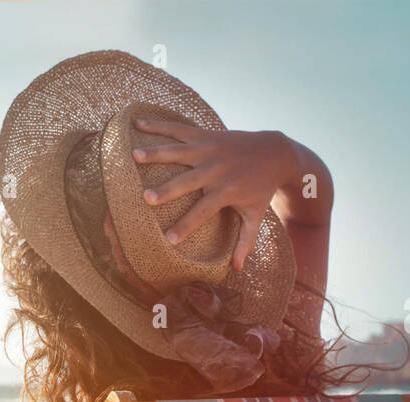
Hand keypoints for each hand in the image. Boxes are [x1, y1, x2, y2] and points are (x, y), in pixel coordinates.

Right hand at [132, 120, 295, 268]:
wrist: (274, 151)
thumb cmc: (261, 188)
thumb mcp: (255, 215)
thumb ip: (246, 242)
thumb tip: (236, 270)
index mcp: (227, 190)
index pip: (203, 212)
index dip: (187, 226)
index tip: (169, 240)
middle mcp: (217, 169)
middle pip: (188, 181)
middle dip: (168, 189)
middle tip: (147, 198)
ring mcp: (210, 149)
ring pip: (180, 151)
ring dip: (157, 152)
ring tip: (134, 155)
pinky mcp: (206, 135)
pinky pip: (179, 129)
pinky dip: (158, 125)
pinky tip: (137, 123)